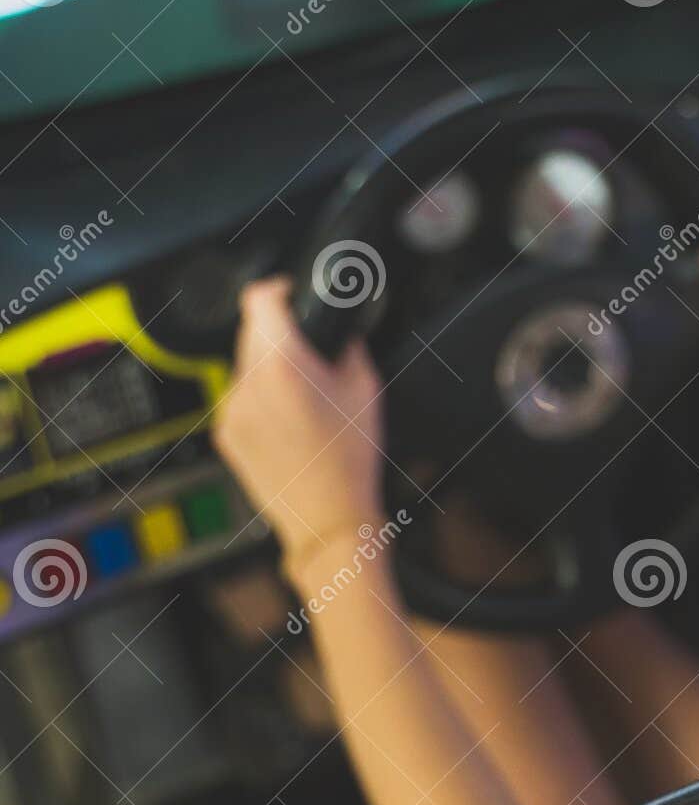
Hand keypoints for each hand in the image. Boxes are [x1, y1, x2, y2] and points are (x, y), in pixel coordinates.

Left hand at [214, 278, 384, 588]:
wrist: (326, 516)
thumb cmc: (349, 460)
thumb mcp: (367, 389)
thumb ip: (346, 347)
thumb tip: (334, 328)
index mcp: (284, 365)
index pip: (259, 299)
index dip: (277, 288)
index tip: (288, 293)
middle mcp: (249, 383)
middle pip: (251, 331)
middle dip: (278, 333)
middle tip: (310, 354)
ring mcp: (232, 409)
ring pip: (244, 365)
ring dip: (269, 368)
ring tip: (303, 398)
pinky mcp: (225, 432)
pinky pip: (240, 397)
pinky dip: (260, 399)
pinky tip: (289, 423)